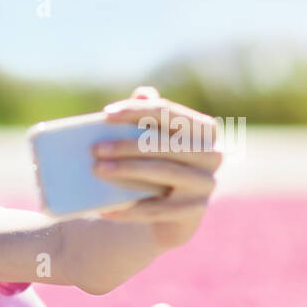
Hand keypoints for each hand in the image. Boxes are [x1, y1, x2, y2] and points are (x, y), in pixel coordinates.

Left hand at [93, 86, 221, 249]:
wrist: (170, 213)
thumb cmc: (158, 166)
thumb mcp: (154, 140)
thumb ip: (149, 115)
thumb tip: (142, 93)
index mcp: (203, 129)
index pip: (167, 112)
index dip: (136, 111)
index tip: (105, 115)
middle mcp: (212, 154)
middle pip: (164, 143)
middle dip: (126, 145)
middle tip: (94, 149)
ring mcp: (206, 183)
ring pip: (163, 172)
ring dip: (126, 170)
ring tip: (97, 170)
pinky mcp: (195, 210)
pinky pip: (158, 209)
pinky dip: (129, 210)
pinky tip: (104, 210)